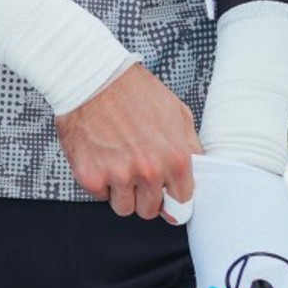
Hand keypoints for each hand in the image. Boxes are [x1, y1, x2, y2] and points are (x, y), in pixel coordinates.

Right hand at [54, 63, 199, 218]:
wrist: (94, 77)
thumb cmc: (134, 90)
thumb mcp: (177, 112)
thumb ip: (190, 146)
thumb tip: (197, 171)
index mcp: (175, 159)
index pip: (181, 203)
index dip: (171, 198)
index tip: (164, 194)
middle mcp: (149, 171)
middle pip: (150, 211)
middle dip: (145, 196)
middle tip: (136, 173)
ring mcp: (118, 176)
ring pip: (124, 208)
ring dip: (121, 192)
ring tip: (117, 164)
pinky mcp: (90, 177)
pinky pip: (99, 196)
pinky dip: (99, 181)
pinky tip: (100, 157)